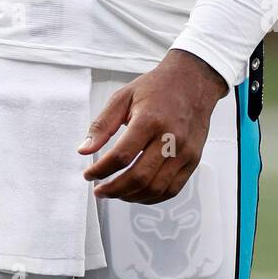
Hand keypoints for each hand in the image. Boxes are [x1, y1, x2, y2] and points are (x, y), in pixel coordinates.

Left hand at [78, 49, 228, 204]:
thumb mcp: (123, 97)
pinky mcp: (193, 160)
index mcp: (149, 120)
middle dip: (114, 189)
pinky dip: (152, 197)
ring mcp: (184, 152)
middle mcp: (170, 138)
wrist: (193, 81)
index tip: (89, 175)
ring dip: (131, 197)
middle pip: (139, 177)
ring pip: (156, 188)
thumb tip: (84, 150)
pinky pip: (172, 189)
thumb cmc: (157, 87)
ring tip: (116, 192)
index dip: (101, 170)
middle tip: (99, 190)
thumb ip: (102, 125)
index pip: (122, 156)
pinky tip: (137, 193)